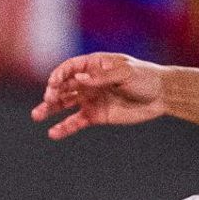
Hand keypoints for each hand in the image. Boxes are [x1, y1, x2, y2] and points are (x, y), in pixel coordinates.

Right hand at [34, 53, 166, 139]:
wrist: (162, 96)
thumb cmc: (145, 77)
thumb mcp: (125, 73)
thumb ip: (102, 77)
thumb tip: (79, 81)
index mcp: (93, 65)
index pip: (69, 68)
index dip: (59, 75)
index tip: (54, 83)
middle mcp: (88, 82)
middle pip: (63, 86)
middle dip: (52, 92)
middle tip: (48, 99)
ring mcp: (90, 99)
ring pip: (64, 104)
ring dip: (49, 109)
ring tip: (36, 116)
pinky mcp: (96, 116)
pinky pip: (76, 121)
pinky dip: (64, 127)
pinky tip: (53, 133)